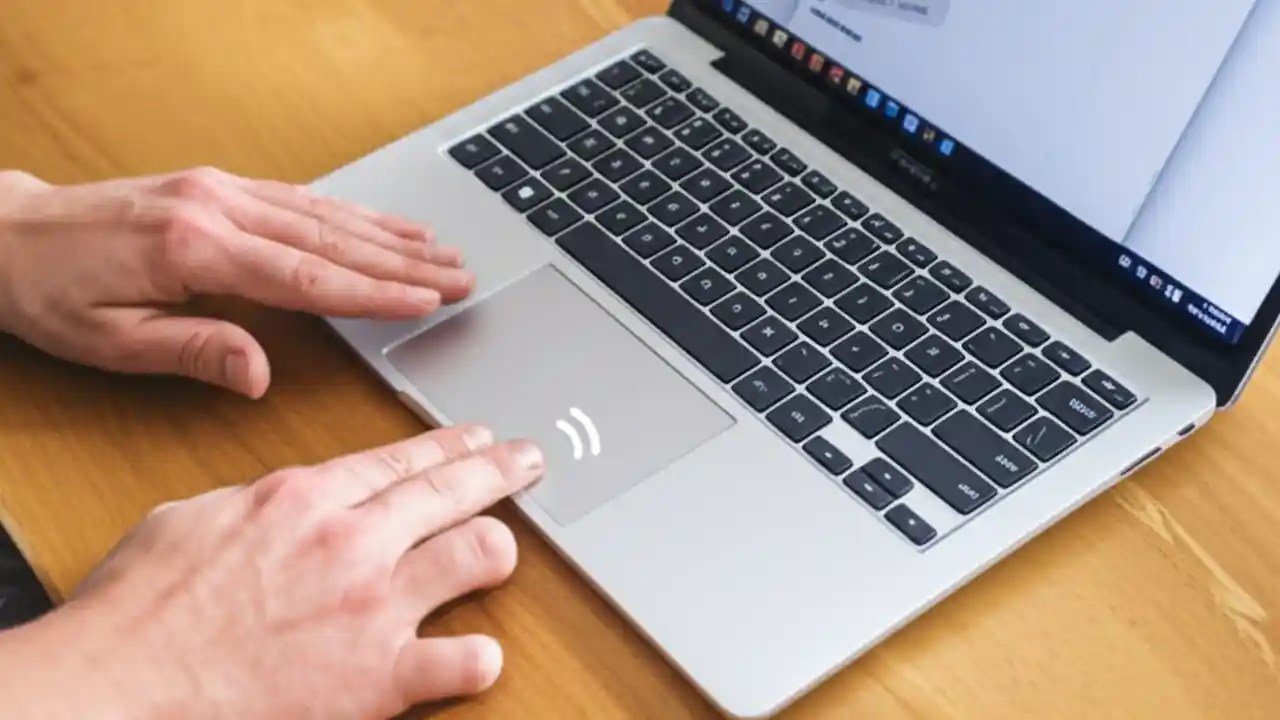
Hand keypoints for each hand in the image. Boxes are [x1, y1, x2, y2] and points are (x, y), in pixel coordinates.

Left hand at [0, 167, 473, 397]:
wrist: (6, 234)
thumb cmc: (51, 293)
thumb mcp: (110, 340)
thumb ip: (193, 350)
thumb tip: (261, 374)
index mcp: (194, 248)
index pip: (308, 275)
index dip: (374, 292)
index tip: (428, 301)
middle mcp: (217, 207)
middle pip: (331, 239)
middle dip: (403, 261)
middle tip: (461, 276)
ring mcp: (221, 189)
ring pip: (324, 214)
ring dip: (388, 235)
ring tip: (442, 251)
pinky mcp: (218, 186)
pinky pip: (300, 199)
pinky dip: (350, 215)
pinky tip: (383, 226)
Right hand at [39, 425, 543, 718]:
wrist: (120, 684)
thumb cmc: (139, 611)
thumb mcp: (189, 519)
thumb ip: (253, 504)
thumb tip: (278, 503)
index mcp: (303, 499)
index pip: (400, 459)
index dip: (449, 445)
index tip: (477, 437)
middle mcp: (351, 542)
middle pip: (451, 490)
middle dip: (499, 469)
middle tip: (527, 461)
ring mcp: (373, 606)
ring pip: (476, 553)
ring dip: (497, 549)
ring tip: (505, 547)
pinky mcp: (378, 676)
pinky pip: (461, 660)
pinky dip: (476, 659)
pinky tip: (481, 656)